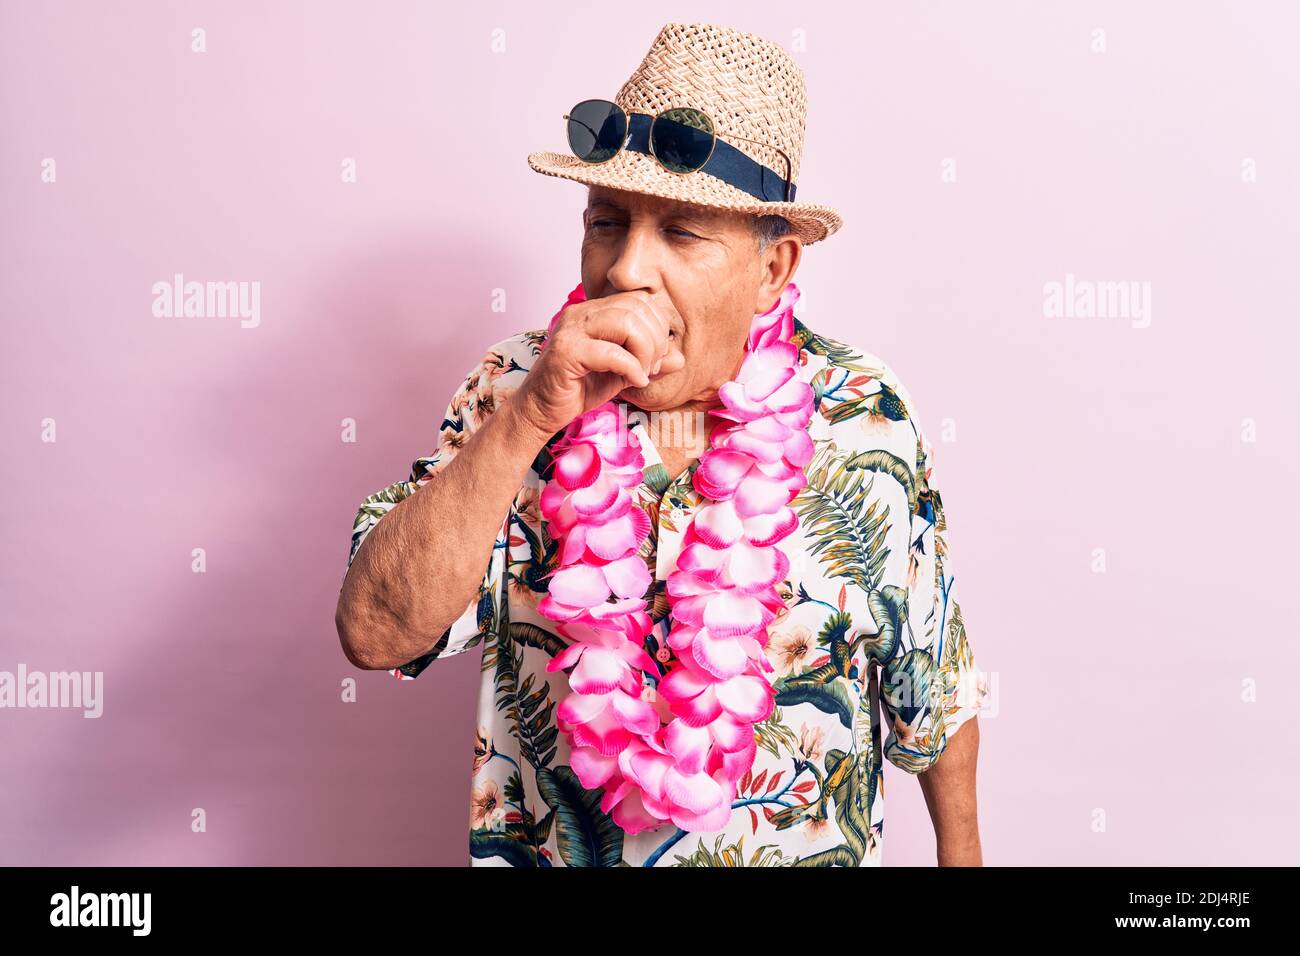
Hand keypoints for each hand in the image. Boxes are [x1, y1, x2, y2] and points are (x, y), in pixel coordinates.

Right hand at [511, 290, 686, 436]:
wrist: (540, 412)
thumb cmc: (578, 390)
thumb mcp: (623, 374)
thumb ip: (650, 363)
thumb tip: (680, 358)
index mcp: (593, 311)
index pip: (639, 300)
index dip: (656, 326)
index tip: (654, 357)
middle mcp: (581, 313)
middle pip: (636, 307)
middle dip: (654, 339)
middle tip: (650, 367)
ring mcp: (571, 330)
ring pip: (626, 323)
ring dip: (644, 352)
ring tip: (641, 373)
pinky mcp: (566, 352)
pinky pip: (612, 352)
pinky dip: (631, 368)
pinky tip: (633, 382)